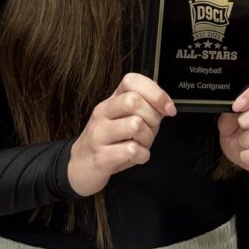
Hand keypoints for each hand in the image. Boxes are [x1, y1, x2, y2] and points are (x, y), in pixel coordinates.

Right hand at [67, 74, 175, 196]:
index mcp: (110, 101)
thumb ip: (144, 109)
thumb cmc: (109, 142)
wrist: (80, 167)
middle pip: (134, 101)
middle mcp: (102, 113)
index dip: (156, 92)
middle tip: (151, 130)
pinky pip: (132, 150)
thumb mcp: (124, 120)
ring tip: (140, 145)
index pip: (132, 81)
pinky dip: (142, 155)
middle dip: (153, 117)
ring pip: (135, 124)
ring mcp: (99, 135)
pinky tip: (135, 157)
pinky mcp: (101, 157)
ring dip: (147, 138)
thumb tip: (166, 105)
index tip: (168, 109)